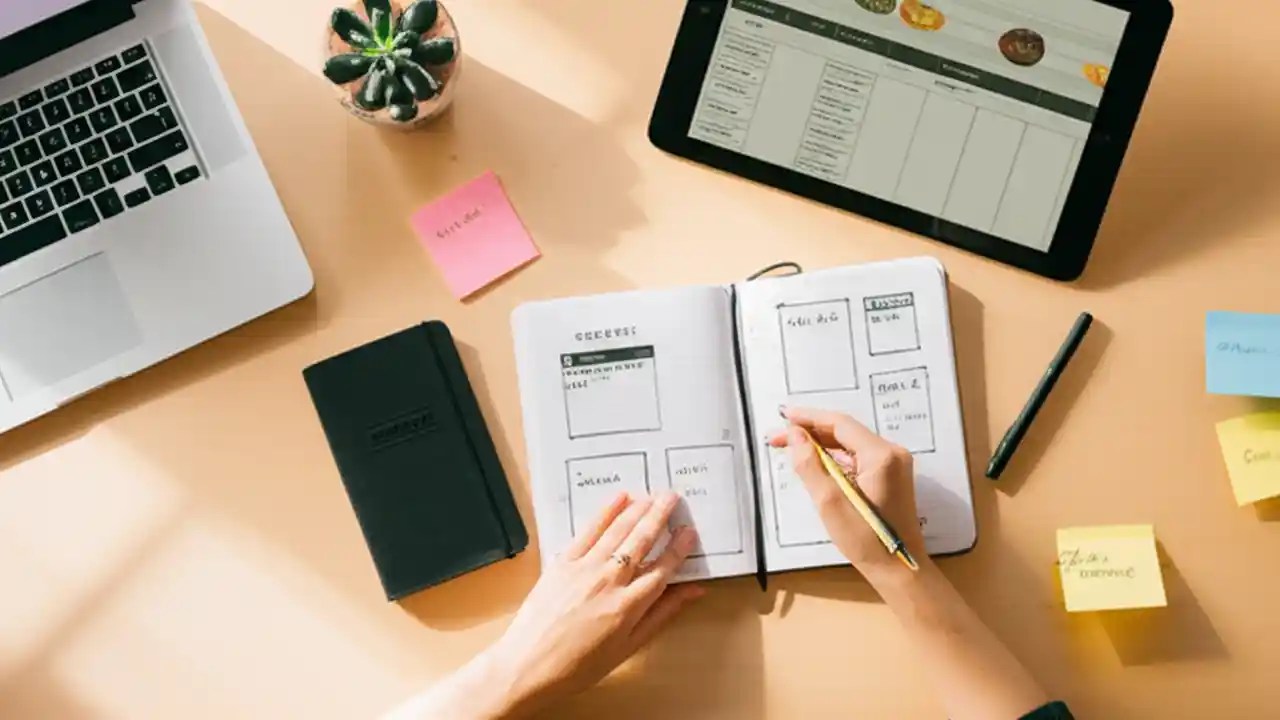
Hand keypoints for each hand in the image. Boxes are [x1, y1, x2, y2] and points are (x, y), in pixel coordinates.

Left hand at [486, 491, 702, 715]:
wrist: (528, 665)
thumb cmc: (579, 666)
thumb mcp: (628, 648)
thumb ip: (662, 615)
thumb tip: (692, 592)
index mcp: (629, 606)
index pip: (663, 568)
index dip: (679, 548)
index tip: (689, 531)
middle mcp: (609, 581)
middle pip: (641, 541)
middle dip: (659, 516)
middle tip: (672, 496)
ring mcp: (584, 568)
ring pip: (618, 531)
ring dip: (637, 509)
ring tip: (652, 494)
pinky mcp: (562, 562)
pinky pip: (588, 531)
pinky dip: (605, 512)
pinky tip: (619, 499)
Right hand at [769, 406, 926, 576]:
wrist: (900, 571)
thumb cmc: (866, 541)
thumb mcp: (830, 503)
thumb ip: (810, 465)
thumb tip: (795, 436)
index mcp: (881, 455)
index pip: (840, 423)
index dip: (809, 417)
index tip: (783, 416)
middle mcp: (891, 453)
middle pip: (845, 432)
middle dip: (810, 432)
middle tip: (777, 437)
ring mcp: (893, 465)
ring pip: (850, 445)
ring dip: (820, 445)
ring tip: (789, 448)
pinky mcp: (890, 477)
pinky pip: (857, 458)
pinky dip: (834, 458)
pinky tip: (814, 463)